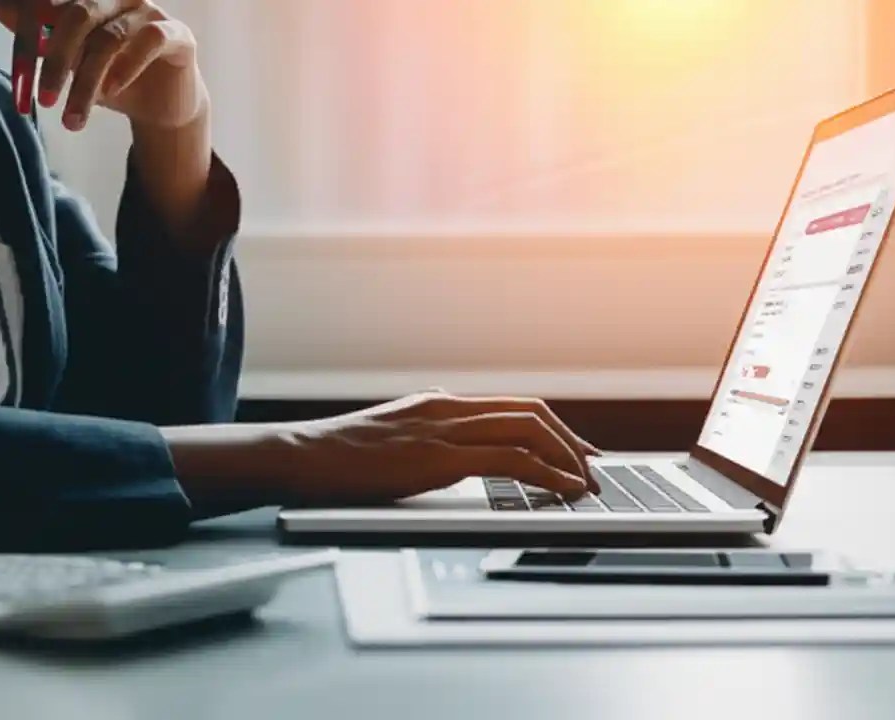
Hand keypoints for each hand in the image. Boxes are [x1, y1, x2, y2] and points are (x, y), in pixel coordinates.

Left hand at [0, 0, 207, 129]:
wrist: (162, 104)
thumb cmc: (110, 77)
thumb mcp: (69, 60)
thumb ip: (36, 35)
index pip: (50, 6)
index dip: (28, 37)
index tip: (18, 81)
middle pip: (77, 13)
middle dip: (57, 61)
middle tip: (44, 101)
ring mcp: (149, 9)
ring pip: (109, 38)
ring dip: (87, 83)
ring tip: (73, 120)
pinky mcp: (177, 32)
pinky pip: (149, 41)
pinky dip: (126, 69)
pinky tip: (111, 94)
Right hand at [161, 391, 603, 506]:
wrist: (301, 457)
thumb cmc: (338, 459)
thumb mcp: (393, 443)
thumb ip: (428, 445)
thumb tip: (458, 465)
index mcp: (438, 403)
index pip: (512, 407)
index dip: (553, 428)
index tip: (575, 452)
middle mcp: (448, 407)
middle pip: (531, 411)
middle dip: (570, 441)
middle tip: (593, 469)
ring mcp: (444, 427)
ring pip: (529, 430)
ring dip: (567, 457)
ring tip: (586, 484)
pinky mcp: (438, 456)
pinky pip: (510, 460)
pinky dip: (546, 473)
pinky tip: (562, 490)